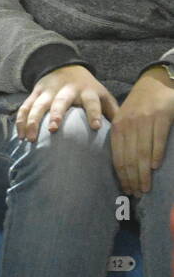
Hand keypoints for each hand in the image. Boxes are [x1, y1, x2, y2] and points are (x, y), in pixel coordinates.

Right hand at [16, 64, 118, 143]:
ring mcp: (48, 91)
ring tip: (29, 139)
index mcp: (86, 91)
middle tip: (53, 129)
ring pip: (38, 105)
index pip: (92, 102)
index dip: (94, 113)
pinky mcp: (35, 93)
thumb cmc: (88, 88)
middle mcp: (66, 90)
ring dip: (32, 121)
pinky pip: (25, 107)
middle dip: (56, 114)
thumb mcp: (103, 94)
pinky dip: (21, 120)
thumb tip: (124, 132)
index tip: (95, 127)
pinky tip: (20, 135)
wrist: (64, 66)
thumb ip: (112, 111)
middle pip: (60, 101)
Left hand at [110, 67, 173, 196]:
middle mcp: (128, 125)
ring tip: (146, 187)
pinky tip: (156, 167)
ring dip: (144, 172)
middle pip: (129, 157)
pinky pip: (158, 139)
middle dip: (132, 178)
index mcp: (117, 127)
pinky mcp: (160, 117)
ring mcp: (144, 121)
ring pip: (143, 152)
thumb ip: (124, 139)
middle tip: (137, 193)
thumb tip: (123, 165)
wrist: (155, 83)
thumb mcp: (125, 119)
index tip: (126, 189)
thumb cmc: (140, 105)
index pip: (117, 156)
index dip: (122, 175)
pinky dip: (156, 154)